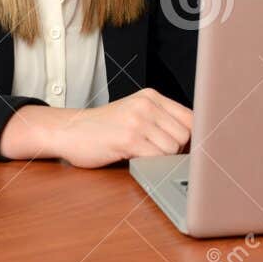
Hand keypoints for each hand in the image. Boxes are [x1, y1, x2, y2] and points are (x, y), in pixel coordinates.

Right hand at [0, 89, 193, 166]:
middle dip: (177, 151)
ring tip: (144, 156)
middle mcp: (147, 105)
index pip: (191, 117)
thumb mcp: (134, 114)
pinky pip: (157, 157)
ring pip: (173, 147)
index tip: (188, 150)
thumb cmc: (103, 128)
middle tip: (159, 156)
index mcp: (152, 97)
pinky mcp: (128, 138)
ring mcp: (138, 120)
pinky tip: (137, 160)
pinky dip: (152, 164)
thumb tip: (193, 142)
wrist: (69, 131)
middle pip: (186, 135)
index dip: (193, 138)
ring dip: (163, 159)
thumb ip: (160, 121)